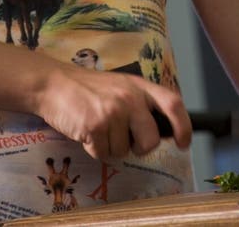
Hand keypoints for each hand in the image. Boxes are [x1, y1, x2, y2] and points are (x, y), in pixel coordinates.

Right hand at [35, 60, 191, 159]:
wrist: (54, 83)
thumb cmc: (88, 88)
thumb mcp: (121, 86)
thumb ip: (140, 103)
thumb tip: (161, 131)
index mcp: (140, 86)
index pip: (173, 104)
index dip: (183, 126)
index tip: (184, 142)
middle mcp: (130, 98)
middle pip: (151, 140)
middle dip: (140, 148)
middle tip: (125, 140)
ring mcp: (112, 112)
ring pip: (124, 151)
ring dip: (110, 147)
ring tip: (98, 127)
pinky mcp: (95, 126)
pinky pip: (103, 154)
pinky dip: (94, 149)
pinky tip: (86, 131)